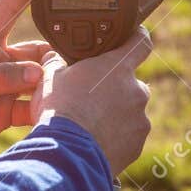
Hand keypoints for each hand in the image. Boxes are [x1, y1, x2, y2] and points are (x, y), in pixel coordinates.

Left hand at [0, 0, 51, 168]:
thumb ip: (1, 78)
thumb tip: (38, 73)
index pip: (8, 9)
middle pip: (33, 51)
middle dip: (51, 56)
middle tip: (65, 68)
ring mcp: (0, 89)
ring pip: (36, 81)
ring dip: (50, 85)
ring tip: (65, 93)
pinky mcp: (2, 114)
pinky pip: (30, 108)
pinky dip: (42, 110)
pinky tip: (55, 113)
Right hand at [35, 26, 152, 175]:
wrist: (65, 152)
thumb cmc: (58, 109)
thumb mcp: (51, 78)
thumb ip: (58, 63)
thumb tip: (53, 57)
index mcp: (118, 67)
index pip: (140, 42)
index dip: (137, 37)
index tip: (134, 37)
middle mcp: (136, 91)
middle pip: (132, 84)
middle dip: (116, 90)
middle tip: (92, 100)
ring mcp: (140, 120)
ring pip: (130, 113)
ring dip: (116, 117)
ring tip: (89, 126)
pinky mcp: (136, 145)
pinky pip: (128, 138)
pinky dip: (115, 139)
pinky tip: (94, 143)